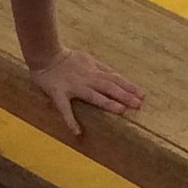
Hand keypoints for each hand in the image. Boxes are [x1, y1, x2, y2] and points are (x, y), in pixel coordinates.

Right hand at [28, 48, 144, 137]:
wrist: (45, 55)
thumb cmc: (67, 59)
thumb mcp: (88, 59)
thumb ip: (101, 68)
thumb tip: (115, 74)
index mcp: (94, 72)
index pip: (115, 79)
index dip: (129, 87)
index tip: (142, 95)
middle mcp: (88, 79)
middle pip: (109, 87)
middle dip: (125, 95)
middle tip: (139, 105)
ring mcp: (74, 87)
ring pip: (94, 96)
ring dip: (108, 103)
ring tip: (121, 111)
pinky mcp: (59, 94)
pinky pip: (65, 109)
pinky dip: (70, 120)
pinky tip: (77, 132)